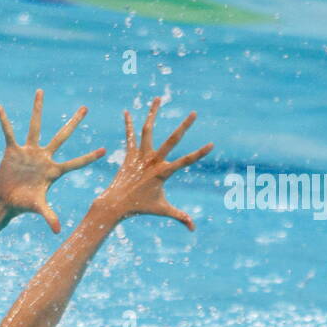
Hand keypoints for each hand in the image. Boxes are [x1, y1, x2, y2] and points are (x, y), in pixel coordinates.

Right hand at [0, 90, 105, 232]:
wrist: (5, 201)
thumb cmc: (23, 205)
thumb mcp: (38, 208)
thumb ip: (49, 216)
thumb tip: (58, 231)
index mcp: (54, 170)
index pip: (75, 163)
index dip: (88, 158)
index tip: (104, 151)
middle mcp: (44, 156)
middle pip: (62, 136)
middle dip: (74, 122)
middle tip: (86, 108)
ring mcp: (29, 151)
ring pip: (35, 126)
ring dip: (37, 109)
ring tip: (41, 91)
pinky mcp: (13, 150)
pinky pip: (8, 132)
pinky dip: (4, 120)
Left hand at [91, 98, 212, 229]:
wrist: (115, 204)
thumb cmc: (140, 208)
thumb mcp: (162, 210)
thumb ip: (180, 216)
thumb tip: (194, 228)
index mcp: (162, 172)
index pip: (185, 161)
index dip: (199, 153)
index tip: (212, 144)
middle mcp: (152, 161)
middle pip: (171, 140)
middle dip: (183, 127)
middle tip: (194, 113)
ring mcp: (139, 156)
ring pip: (148, 130)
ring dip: (152, 114)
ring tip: (157, 98)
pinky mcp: (128, 155)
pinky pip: (129, 137)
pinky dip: (129, 125)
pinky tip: (128, 112)